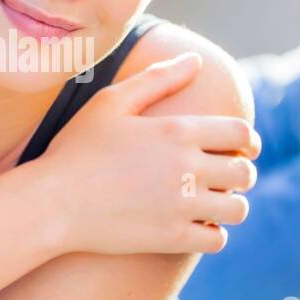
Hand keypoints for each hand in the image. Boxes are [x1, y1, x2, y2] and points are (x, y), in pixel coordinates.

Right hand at [41, 52, 259, 255]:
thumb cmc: (77, 148)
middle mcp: (187, 167)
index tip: (242, 148)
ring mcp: (181, 206)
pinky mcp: (171, 238)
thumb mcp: (112, 103)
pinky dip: (213, 234)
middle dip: (242, 173)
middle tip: (226, 176)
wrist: (51, 203)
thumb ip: (157, 78)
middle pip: (244, 173)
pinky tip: (196, 226)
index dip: (248, 141)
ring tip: (213, 204)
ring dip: (231, 205)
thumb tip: (195, 60)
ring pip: (237, 209)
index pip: (240, 134)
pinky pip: (217, 240)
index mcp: (178, 130)